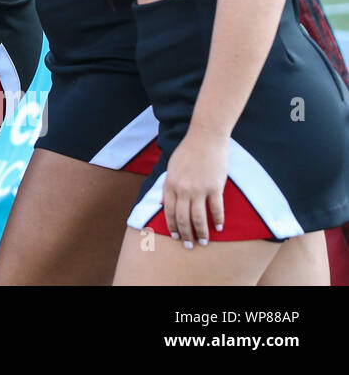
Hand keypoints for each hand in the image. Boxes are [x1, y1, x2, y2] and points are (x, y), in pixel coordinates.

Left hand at [161, 129, 228, 247]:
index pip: (170, 212)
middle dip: (185, 235)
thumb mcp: (171, 167)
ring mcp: (199, 189)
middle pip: (183, 219)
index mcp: (171, 184)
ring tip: (204, 242)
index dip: (172, 226)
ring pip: (198, 218)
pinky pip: (216, 209)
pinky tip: (219, 227)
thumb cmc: (188, 151)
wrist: (205, 137)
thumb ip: (167, 185)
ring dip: (201, 232)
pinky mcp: (215, 187)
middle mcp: (183, 189)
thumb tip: (164, 202)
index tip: (175, 237)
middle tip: (189, 246)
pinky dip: (217, 220)